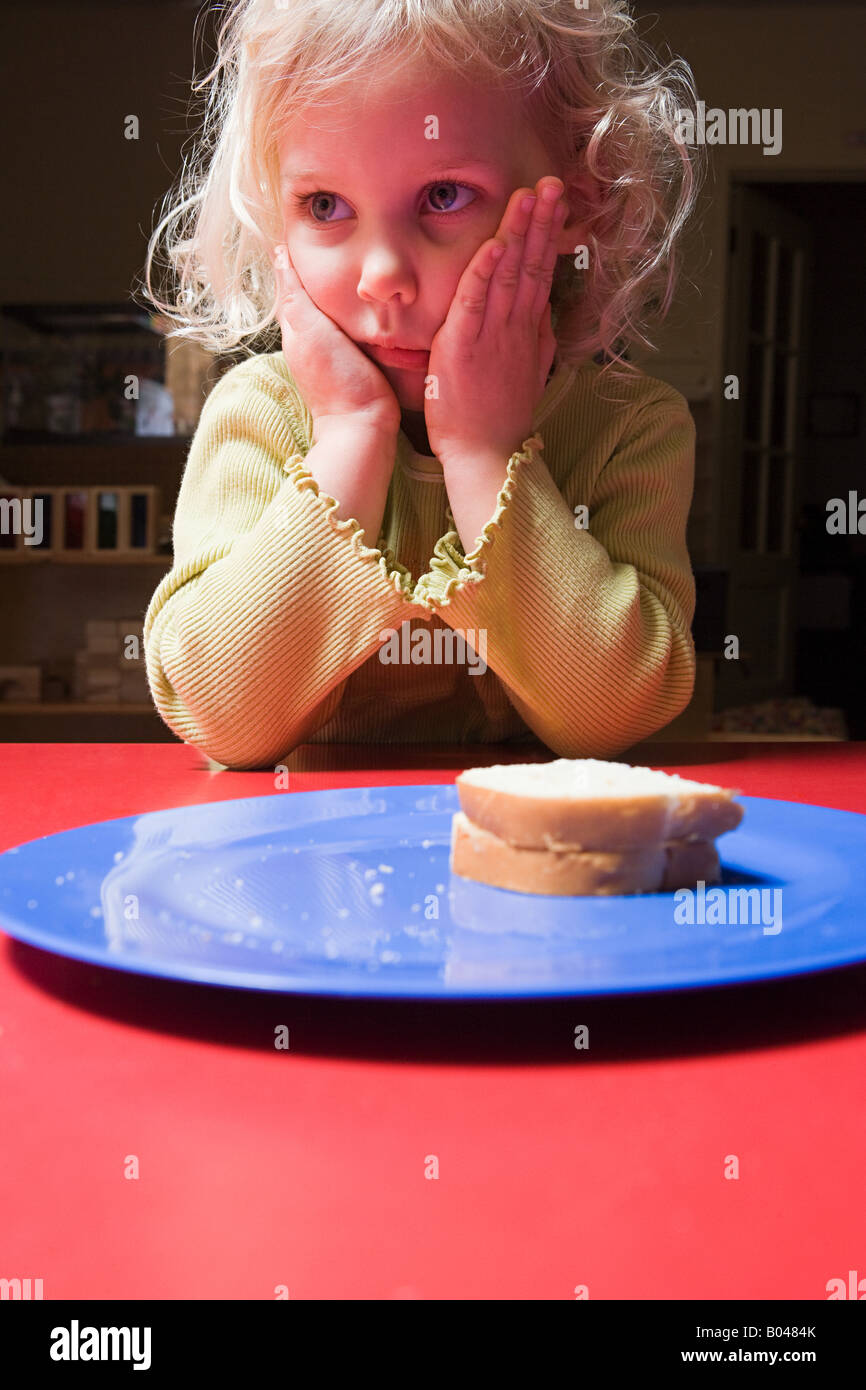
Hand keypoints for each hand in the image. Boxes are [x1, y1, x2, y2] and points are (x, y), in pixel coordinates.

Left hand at [272, 244, 401, 439]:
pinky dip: (355, 308)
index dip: (296, 256)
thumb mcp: (310, 331)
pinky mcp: (357, 359)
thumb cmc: (337, 380)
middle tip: (334, 235)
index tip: (307, 228)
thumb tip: (279, 255)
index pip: (291, 282)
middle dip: (320, 268)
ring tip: (353, 259)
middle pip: (313, 293)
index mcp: (296, 327)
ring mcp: (333, 350)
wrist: (363, 424)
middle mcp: (311, 337)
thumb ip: (294, 295)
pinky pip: (351, 324)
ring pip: (333, 308)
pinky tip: (367, 300)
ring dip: (340, 287)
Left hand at [423, 177, 566, 466]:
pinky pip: (475, 303)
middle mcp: (514, 328)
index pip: (540, 272)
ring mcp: (492, 336)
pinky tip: (495, 245)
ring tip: (529, 196)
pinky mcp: (464, 348)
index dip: (548, 235)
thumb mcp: (526, 373)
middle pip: (532, 264)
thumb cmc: (498, 419)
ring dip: (519, 233)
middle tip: (552, 183)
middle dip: (542, 222)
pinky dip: (484, 273)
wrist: (486, 454)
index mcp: (526, 331)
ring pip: (509, 275)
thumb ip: (534, 339)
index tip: (555, 203)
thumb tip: (542, 313)